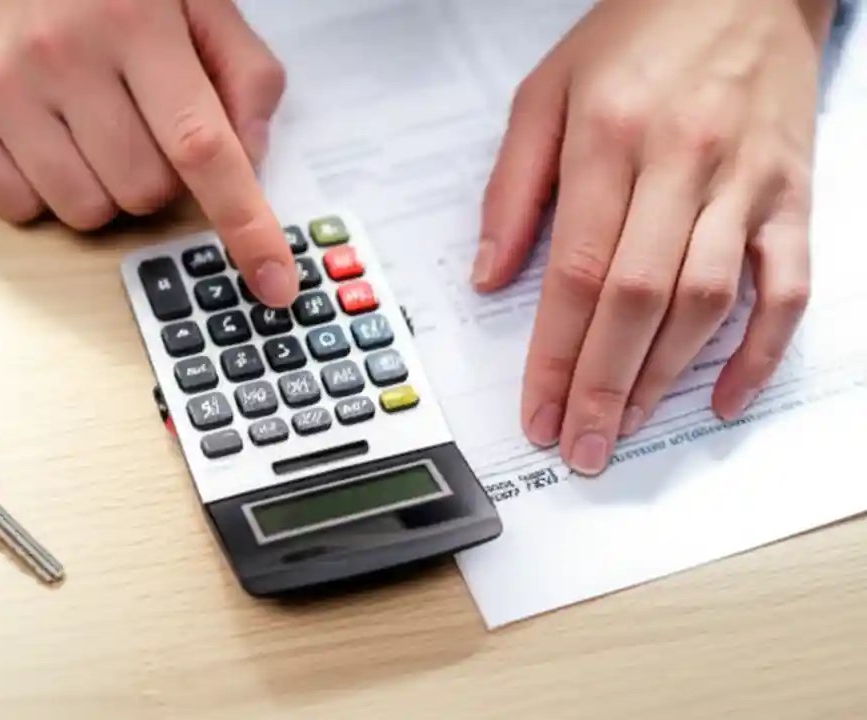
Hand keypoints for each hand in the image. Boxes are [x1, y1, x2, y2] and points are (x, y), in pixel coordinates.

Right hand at [0, 0, 298, 306]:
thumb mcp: (201, 7)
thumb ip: (246, 77)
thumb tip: (249, 162)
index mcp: (135, 18)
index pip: (202, 145)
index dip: (245, 222)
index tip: (275, 283)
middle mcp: (60, 50)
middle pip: (143, 193)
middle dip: (157, 175)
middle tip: (137, 118)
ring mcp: (0, 83)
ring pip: (86, 213)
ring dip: (101, 187)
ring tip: (86, 122)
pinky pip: (22, 211)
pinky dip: (42, 190)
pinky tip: (41, 133)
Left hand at [473, 0, 837, 474]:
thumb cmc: (639, 33)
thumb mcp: (545, 92)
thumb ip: (513, 188)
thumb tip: (489, 277)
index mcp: (609, 139)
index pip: (575, 273)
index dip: (554, 355)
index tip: (537, 411)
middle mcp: (682, 163)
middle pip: (637, 299)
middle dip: (603, 386)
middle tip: (579, 445)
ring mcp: (747, 183)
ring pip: (707, 302)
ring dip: (664, 378)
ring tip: (626, 429)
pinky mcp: (794, 195)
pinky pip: (788, 287)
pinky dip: (760, 350)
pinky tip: (726, 396)